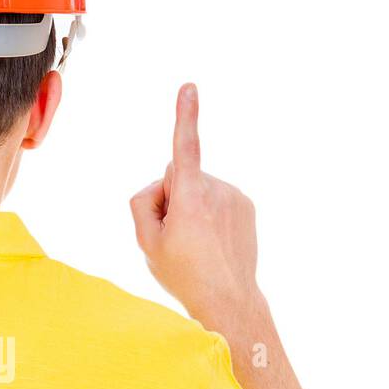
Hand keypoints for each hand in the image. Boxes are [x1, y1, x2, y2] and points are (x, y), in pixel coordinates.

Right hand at [130, 84, 260, 327]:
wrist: (228, 300)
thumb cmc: (185, 274)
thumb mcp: (147, 242)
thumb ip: (142, 203)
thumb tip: (158, 188)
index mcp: (191, 197)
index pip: (184, 148)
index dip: (185, 116)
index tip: (189, 87)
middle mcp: (217, 190)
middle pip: (178, 177)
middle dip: (171, 197)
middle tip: (174, 236)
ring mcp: (236, 197)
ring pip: (198, 188)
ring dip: (191, 207)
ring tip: (195, 244)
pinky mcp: (246, 206)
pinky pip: (216, 199)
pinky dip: (209, 214)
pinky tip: (210, 241)